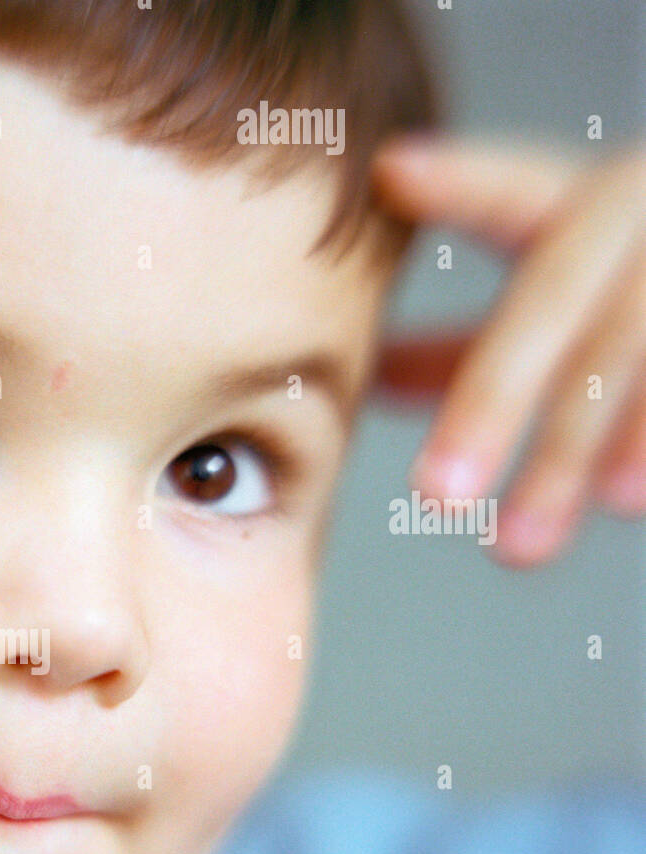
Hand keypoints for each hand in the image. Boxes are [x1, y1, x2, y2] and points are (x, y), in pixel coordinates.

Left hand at [372, 137, 645, 565]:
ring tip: (517, 547)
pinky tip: (628, 501)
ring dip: (573, 452)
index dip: (463, 181)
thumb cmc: (632, 303)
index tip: (394, 171)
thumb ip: (465, 345)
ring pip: (633, 357)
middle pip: (558, 300)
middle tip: (434, 497)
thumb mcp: (558, 303)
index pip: (516, 188)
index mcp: (589, 204)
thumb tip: (370, 381)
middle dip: (493, 399)